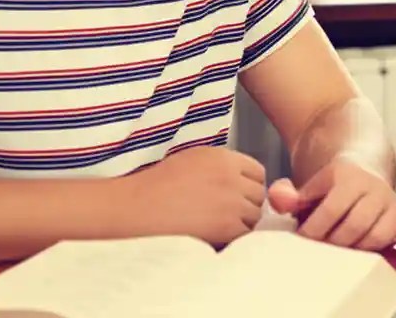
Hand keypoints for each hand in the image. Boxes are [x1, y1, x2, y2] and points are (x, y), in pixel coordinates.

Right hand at [126, 147, 265, 244]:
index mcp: (223, 158)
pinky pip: (245, 235)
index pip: (258, 172)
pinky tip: (216, 236)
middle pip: (259, 194)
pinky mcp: (227, 227)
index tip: (238, 194)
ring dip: (242, 222)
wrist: (136, 208)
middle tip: (227, 214)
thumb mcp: (193, 159)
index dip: (249, 184)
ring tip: (218, 226)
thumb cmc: (156, 185)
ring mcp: (232, 203)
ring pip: (254, 216)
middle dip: (247, 203)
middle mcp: (232, 177)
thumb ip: (222, 165)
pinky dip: (235, 238)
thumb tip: (243, 180)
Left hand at [267, 156, 395, 250]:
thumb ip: (287, 194)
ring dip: (351, 251)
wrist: (365, 173)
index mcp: (348, 175)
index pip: (331, 209)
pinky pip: (386, 243)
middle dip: (332, 243)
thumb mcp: (309, 186)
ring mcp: (390, 203)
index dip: (314, 230)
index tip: (301, 240)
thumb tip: (279, 201)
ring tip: (334, 253)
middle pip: (353, 226)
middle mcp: (374, 187)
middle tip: (317, 251)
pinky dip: (368, 252)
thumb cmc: (332, 188)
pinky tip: (352, 252)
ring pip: (372, 237)